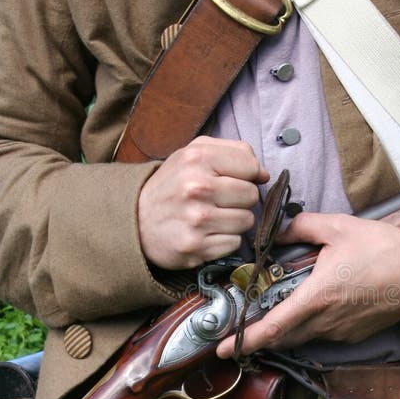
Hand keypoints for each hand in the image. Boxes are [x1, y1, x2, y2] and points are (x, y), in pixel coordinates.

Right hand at [138, 138, 268, 268]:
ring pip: (247, 221)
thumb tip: (264, 173)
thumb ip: (233, 152)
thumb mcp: (193, 154)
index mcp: (197, 158)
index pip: (251, 166)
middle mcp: (197, 187)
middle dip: (241, 199)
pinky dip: (225, 239)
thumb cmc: (173, 185)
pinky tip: (207, 233)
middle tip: (221, 200)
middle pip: (251, 195)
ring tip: (213, 217)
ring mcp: (197, 219)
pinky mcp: (197, 246)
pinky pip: (234, 243)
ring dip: (235, 221)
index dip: (249, 174)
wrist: (136, 220)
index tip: (236, 179)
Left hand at [217, 212, 399, 355]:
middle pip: (282, 339)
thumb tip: (279, 229)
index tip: (222, 347)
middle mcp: (326, 321)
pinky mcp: (354, 334)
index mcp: (317, 297)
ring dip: (283, 331)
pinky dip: (307, 327)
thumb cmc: (383, 248)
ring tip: (270, 317)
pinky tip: (308, 309)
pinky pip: (321, 335)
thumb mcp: (339, 227)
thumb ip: (302, 226)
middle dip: (257, 338)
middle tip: (238, 331)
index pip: (272, 327)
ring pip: (301, 337)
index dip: (244, 340)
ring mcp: (341, 331)